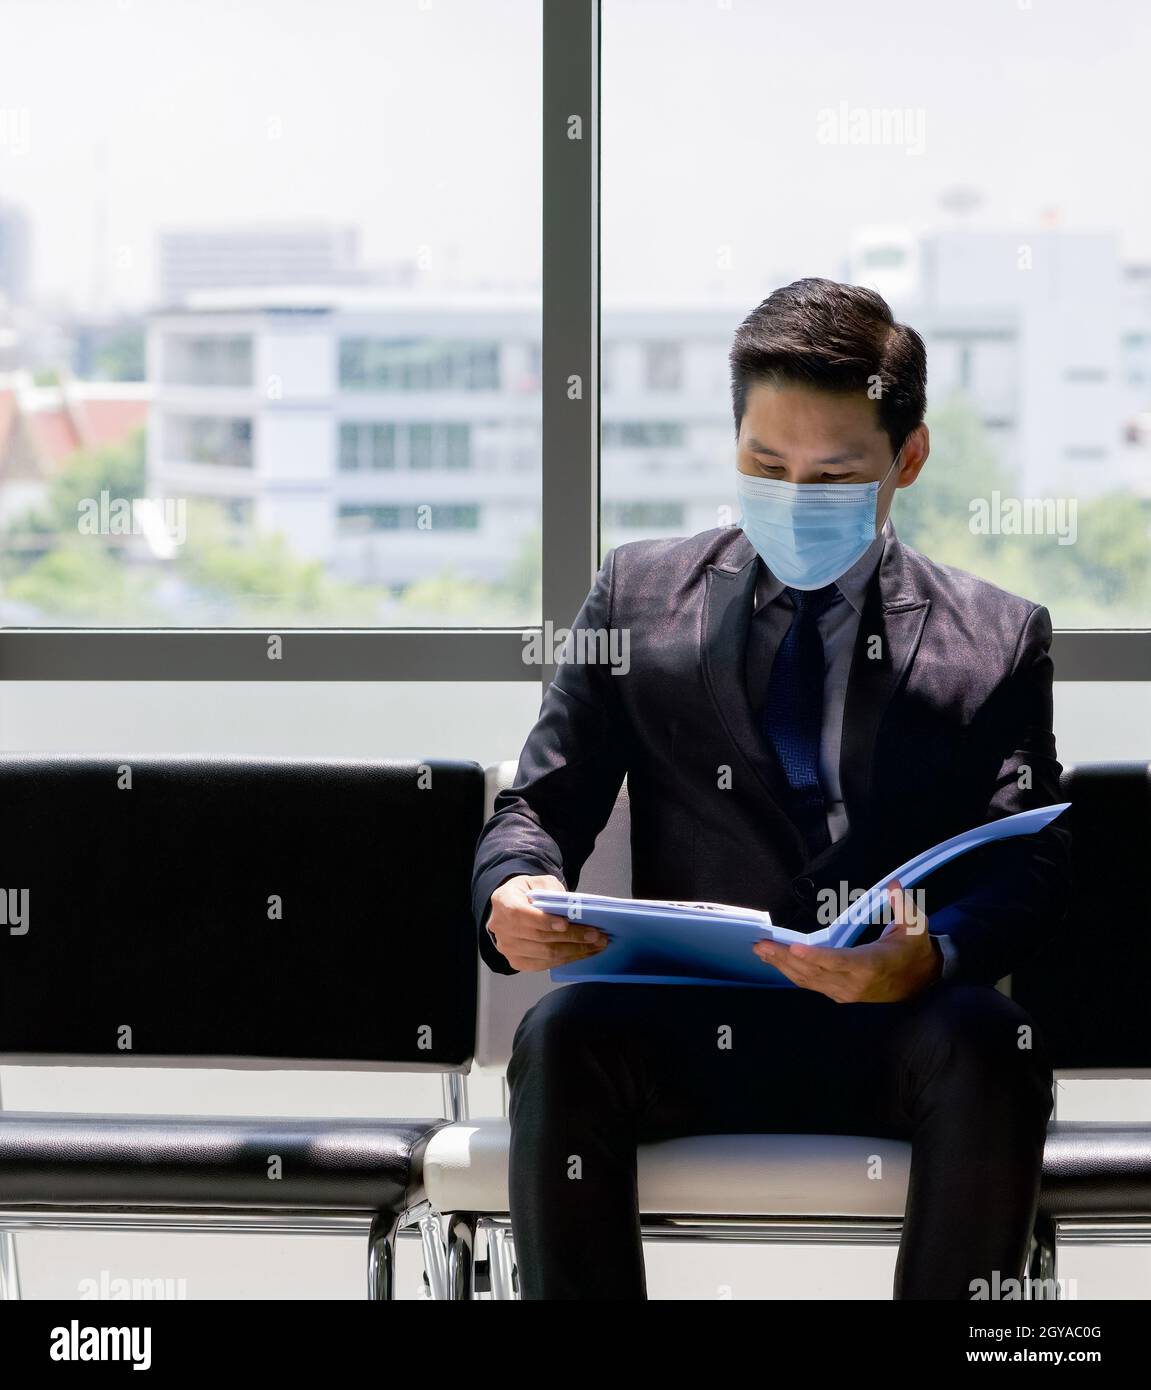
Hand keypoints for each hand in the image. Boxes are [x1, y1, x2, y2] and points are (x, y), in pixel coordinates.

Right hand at [487, 873, 610, 972]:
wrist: (511, 909)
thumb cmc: (527, 893)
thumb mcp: (538, 881)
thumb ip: (552, 891)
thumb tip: (572, 908)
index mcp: (503, 902)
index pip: (520, 914)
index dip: (544, 921)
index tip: (566, 924)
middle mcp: (501, 928)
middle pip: (539, 937)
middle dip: (572, 937)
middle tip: (596, 935)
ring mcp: (508, 948)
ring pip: (545, 954)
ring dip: (575, 951)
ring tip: (596, 945)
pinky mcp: (517, 962)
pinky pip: (545, 964)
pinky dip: (567, 959)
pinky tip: (583, 953)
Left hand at [751, 879, 942, 1002]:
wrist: (921, 981)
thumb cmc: (914, 950)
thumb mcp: (915, 927)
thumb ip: (903, 906)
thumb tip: (894, 885)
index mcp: (871, 965)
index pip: (840, 962)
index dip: (817, 957)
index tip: (795, 948)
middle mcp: (854, 983)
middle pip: (814, 972)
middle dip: (786, 958)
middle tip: (761, 945)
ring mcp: (844, 992)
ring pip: (808, 980)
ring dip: (783, 966)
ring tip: (761, 951)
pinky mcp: (838, 994)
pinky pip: (811, 984)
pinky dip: (791, 973)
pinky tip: (776, 962)